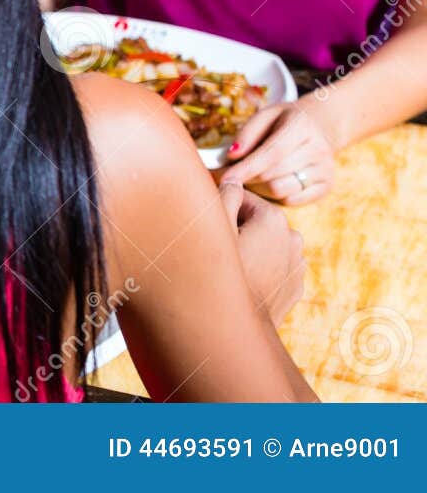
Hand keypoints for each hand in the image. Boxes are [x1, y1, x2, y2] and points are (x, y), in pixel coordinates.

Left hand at [221, 96, 338, 204]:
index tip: (224, 178)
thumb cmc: (284, 121)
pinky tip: (266, 183)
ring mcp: (326, 170)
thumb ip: (247, 133)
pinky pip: (291, 200)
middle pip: (273, 174)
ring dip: (257, 188)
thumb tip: (232, 155)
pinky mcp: (326, 186)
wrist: (319, 128)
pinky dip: (273, 196)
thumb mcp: (265, 116)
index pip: (271, 153)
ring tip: (248, 178)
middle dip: (247, 178)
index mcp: (302, 127)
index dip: (246, 168)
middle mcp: (319, 149)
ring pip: (281, 190)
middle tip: (231, 177)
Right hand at [221, 179, 305, 324]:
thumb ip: (226, 196)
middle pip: (257, 221)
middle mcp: (293, 238)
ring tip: (230, 264)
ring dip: (252, 248)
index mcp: (274, 219)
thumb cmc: (221, 272)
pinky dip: (261, 269)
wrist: (235, 327)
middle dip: (238, 228)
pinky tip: (243, 280)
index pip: (243, 198)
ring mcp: (297, 265)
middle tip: (216, 245)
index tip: (208, 220)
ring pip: (268, 244)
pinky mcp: (294, 287)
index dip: (222, 206)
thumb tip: (232, 180)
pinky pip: (275, 268)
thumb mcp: (216, 228)